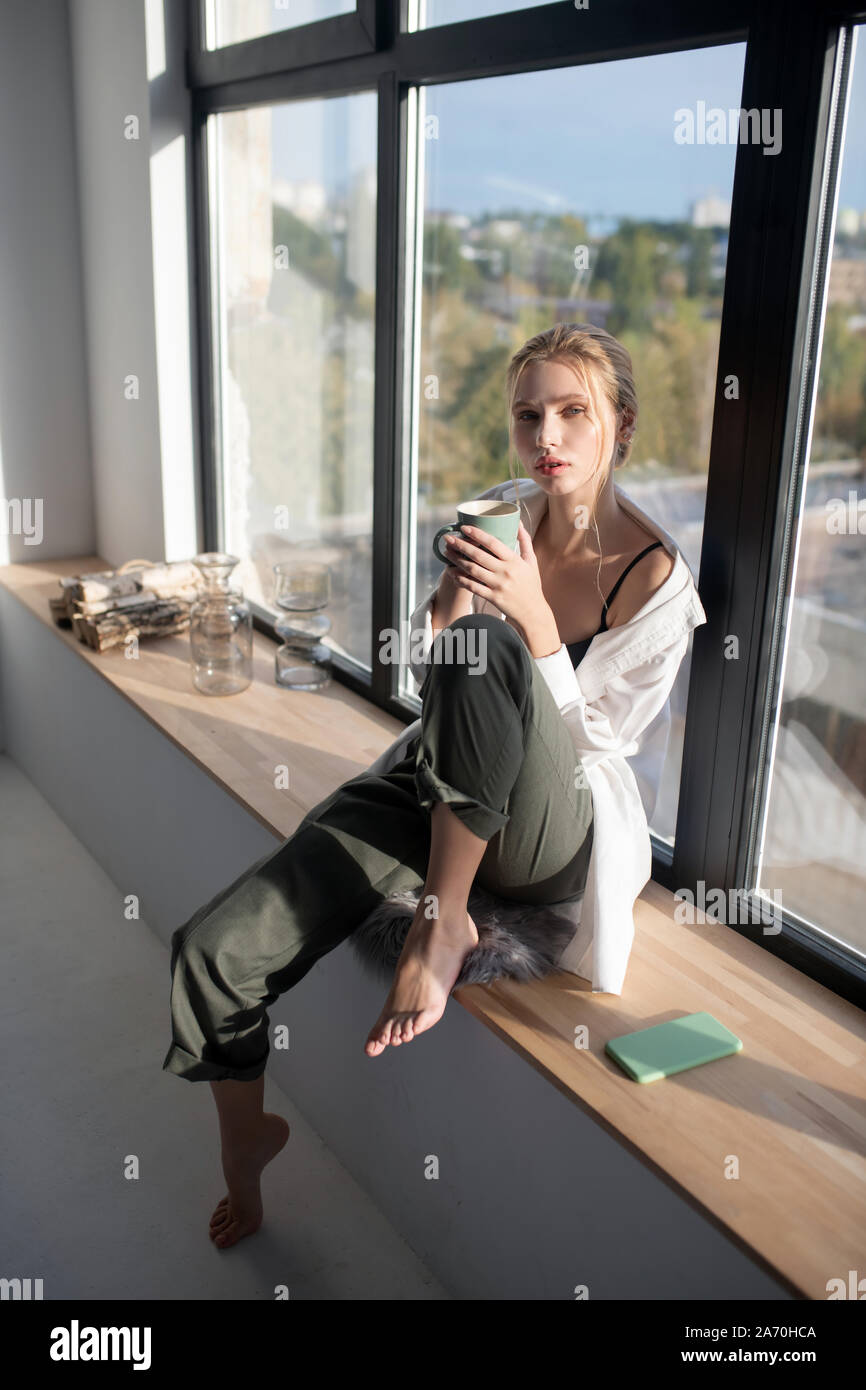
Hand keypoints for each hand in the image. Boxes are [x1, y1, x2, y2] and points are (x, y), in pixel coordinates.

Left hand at [443, 521, 552, 635]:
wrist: (533, 612)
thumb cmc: (531, 584)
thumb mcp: (531, 561)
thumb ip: (524, 540)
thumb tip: (517, 521)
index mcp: (514, 560)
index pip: (493, 543)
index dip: (477, 534)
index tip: (464, 528)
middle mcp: (505, 572)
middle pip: (479, 555)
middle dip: (461, 545)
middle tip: (448, 538)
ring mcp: (498, 585)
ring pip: (473, 570)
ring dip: (457, 561)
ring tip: (446, 553)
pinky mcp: (492, 598)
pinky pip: (473, 587)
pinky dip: (461, 579)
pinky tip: (452, 573)